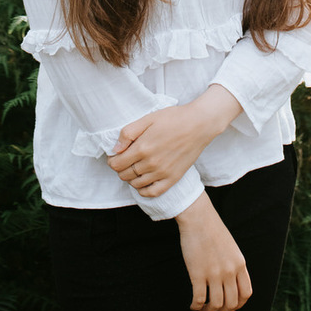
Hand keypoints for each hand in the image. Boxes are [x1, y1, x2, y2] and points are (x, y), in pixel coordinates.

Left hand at [107, 85, 241, 196]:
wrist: (199, 124)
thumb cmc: (173, 118)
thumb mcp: (147, 119)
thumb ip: (128, 133)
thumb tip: (115, 149)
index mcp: (142, 148)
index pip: (116, 164)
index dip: (112, 160)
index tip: (115, 155)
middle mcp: (151, 164)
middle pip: (124, 175)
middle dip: (120, 168)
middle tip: (124, 159)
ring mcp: (162, 173)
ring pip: (136, 184)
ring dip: (130, 178)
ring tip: (134, 167)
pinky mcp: (173, 178)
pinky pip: (153, 192)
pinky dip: (144, 190)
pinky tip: (143, 182)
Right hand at [175, 192, 251, 310]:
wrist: (198, 218)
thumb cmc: (212, 230)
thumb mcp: (231, 248)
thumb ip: (234, 265)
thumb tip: (231, 282)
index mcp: (240, 264)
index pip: (246, 294)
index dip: (238, 305)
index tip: (229, 305)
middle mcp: (230, 272)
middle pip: (231, 303)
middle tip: (213, 309)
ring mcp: (214, 274)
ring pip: (216, 305)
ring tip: (202, 308)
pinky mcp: (198, 274)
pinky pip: (199, 299)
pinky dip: (196, 306)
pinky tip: (193, 305)